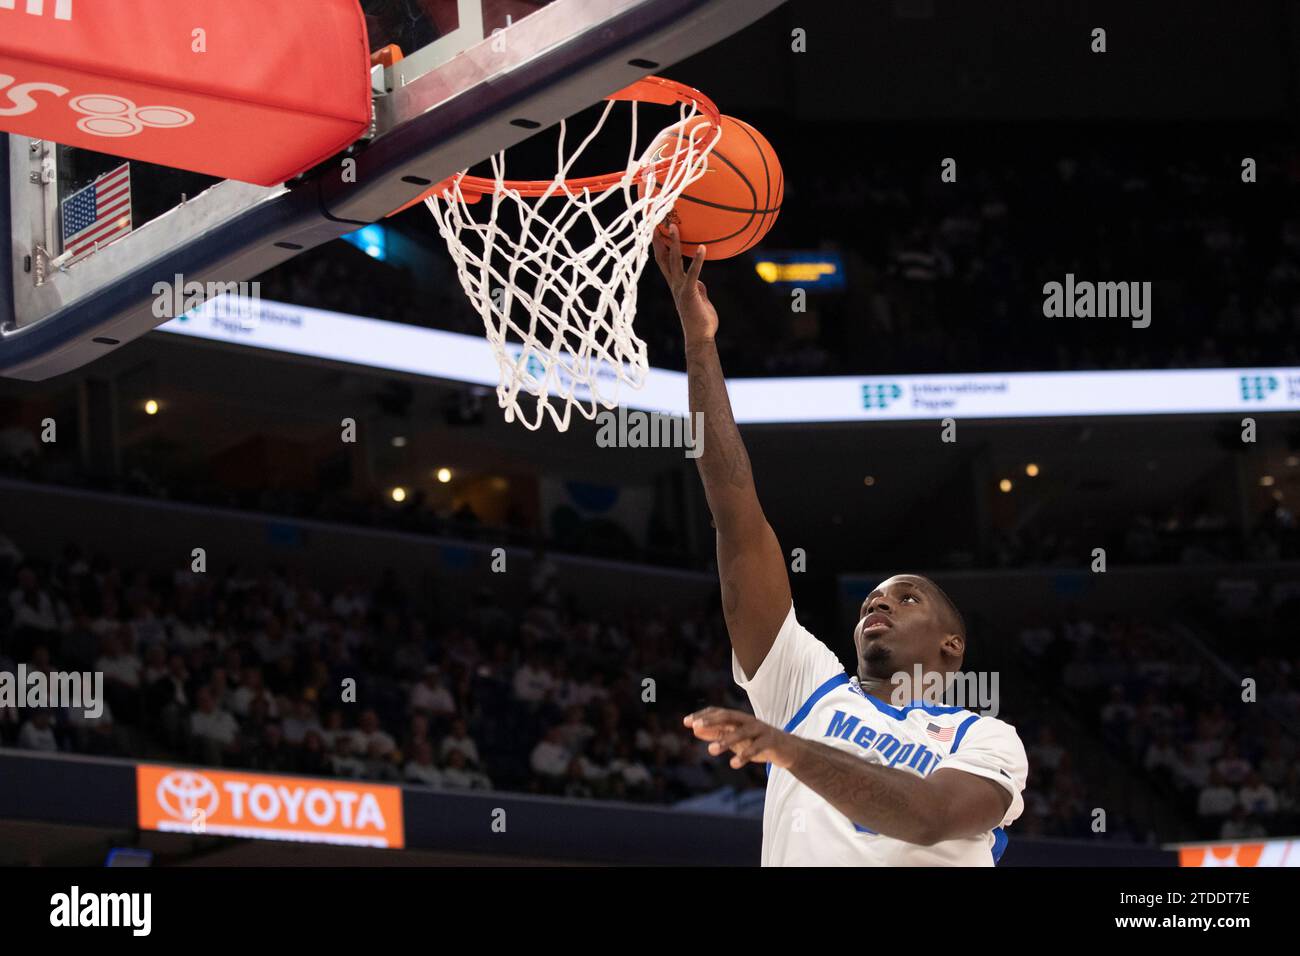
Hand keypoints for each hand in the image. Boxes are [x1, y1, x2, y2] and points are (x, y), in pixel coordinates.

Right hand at [653, 223, 718, 345]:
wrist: (700, 338)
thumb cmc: (701, 322)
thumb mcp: (700, 300)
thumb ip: (698, 289)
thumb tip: (700, 282)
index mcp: (676, 286)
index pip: (664, 262)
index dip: (660, 247)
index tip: (657, 231)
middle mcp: (675, 285)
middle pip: (664, 258)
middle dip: (660, 240)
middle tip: (657, 223)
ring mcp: (681, 288)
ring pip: (675, 261)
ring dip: (674, 243)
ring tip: (674, 227)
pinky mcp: (690, 292)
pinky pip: (694, 273)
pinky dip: (697, 260)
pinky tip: (702, 248)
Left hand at [684, 707, 800, 769]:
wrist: (787, 750)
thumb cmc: (757, 742)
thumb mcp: (736, 738)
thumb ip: (717, 733)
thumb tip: (694, 729)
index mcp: (739, 719)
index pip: (718, 712)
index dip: (702, 716)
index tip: (686, 722)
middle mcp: (748, 721)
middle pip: (728, 716)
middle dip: (711, 720)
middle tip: (695, 726)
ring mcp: (760, 730)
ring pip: (741, 732)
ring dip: (725, 741)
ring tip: (711, 750)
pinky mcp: (771, 741)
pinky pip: (756, 747)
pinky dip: (744, 755)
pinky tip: (733, 764)